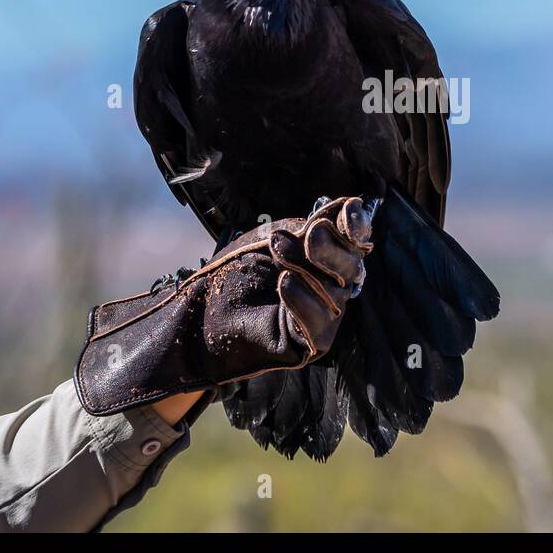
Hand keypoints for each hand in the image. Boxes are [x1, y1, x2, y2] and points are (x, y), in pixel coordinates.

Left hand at [75, 196, 375, 416]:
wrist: (195, 314)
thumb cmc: (232, 273)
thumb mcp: (271, 238)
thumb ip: (311, 226)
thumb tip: (350, 208)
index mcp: (325, 257)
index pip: (356, 240)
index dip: (357, 225)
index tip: (347, 209)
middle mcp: (330, 286)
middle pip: (352, 265)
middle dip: (330, 246)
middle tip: (303, 234)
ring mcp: (323, 317)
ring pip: (337, 293)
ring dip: (306, 267)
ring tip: (277, 251)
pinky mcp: (309, 345)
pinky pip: (320, 326)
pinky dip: (304, 301)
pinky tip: (284, 284)